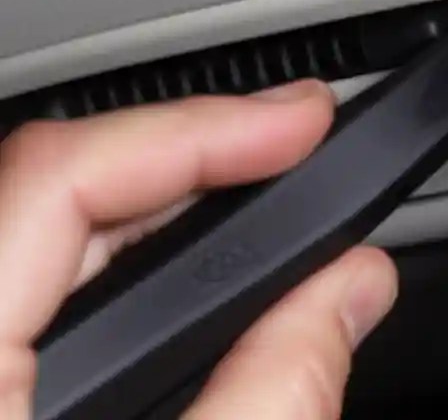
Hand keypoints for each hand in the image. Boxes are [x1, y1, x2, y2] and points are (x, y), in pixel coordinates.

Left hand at [0, 80, 397, 419]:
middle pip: (55, 189)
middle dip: (195, 159)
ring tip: (260, 209)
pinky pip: (29, 294)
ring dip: (165, 215)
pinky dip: (122, 274)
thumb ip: (276, 389)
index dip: (199, 131)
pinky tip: (184, 284)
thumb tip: (348, 287)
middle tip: (297, 144)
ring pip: (40, 235)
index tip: (302, 124)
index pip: (59, 177)